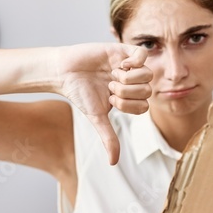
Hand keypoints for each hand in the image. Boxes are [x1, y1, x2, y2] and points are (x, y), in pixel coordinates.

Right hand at [54, 43, 151, 164]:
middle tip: (110, 87)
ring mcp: (129, 65)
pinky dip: (134, 62)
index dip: (129, 105)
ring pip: (148, 74)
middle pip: (148, 91)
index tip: (112, 100)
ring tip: (113, 75)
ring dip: (129, 78)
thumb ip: (109, 137)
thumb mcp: (97, 118)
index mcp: (129, 97)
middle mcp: (131, 82)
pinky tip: (120, 65)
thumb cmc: (80, 95)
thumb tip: (113, 163)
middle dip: (128, 93)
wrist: (64, 73)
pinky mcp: (123, 50)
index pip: (145, 106)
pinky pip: (143, 54)